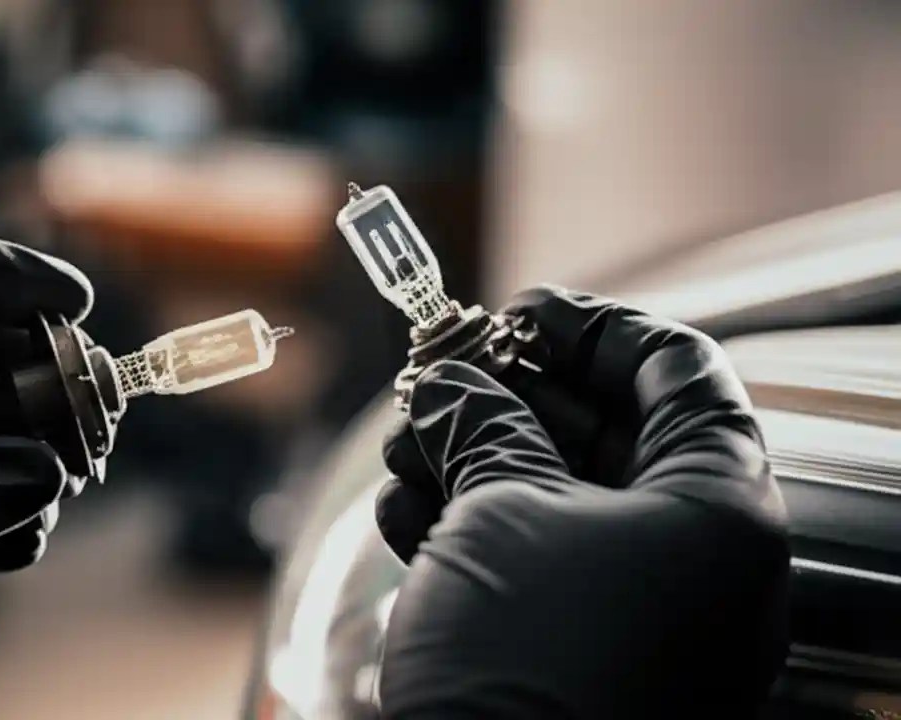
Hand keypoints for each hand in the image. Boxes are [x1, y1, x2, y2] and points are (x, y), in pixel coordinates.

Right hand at [375, 286, 789, 718]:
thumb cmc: (527, 665)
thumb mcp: (498, 512)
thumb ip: (478, 423)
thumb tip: (446, 380)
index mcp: (717, 510)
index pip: (679, 371)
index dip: (595, 326)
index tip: (516, 313)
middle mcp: (691, 556)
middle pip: (606, 429)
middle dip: (506, 394)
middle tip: (435, 372)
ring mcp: (635, 608)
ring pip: (554, 493)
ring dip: (468, 455)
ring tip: (403, 442)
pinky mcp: (575, 646)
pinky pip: (530, 558)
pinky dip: (466, 523)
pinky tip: (407, 510)